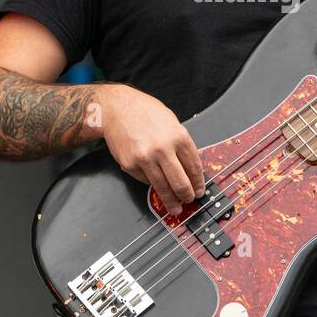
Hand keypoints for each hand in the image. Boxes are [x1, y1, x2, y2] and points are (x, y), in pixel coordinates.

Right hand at [95, 84, 204, 215]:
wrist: (117, 109)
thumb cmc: (145, 113)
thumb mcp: (172, 123)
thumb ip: (181, 145)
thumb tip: (191, 169)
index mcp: (178, 137)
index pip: (194, 167)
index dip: (198, 183)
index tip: (199, 190)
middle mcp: (163, 149)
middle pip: (180, 183)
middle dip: (187, 195)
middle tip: (189, 200)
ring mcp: (145, 159)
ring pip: (163, 188)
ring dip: (171, 201)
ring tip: (175, 207)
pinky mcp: (130, 165)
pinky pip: (145, 181)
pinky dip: (152, 184)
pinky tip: (155, 183)